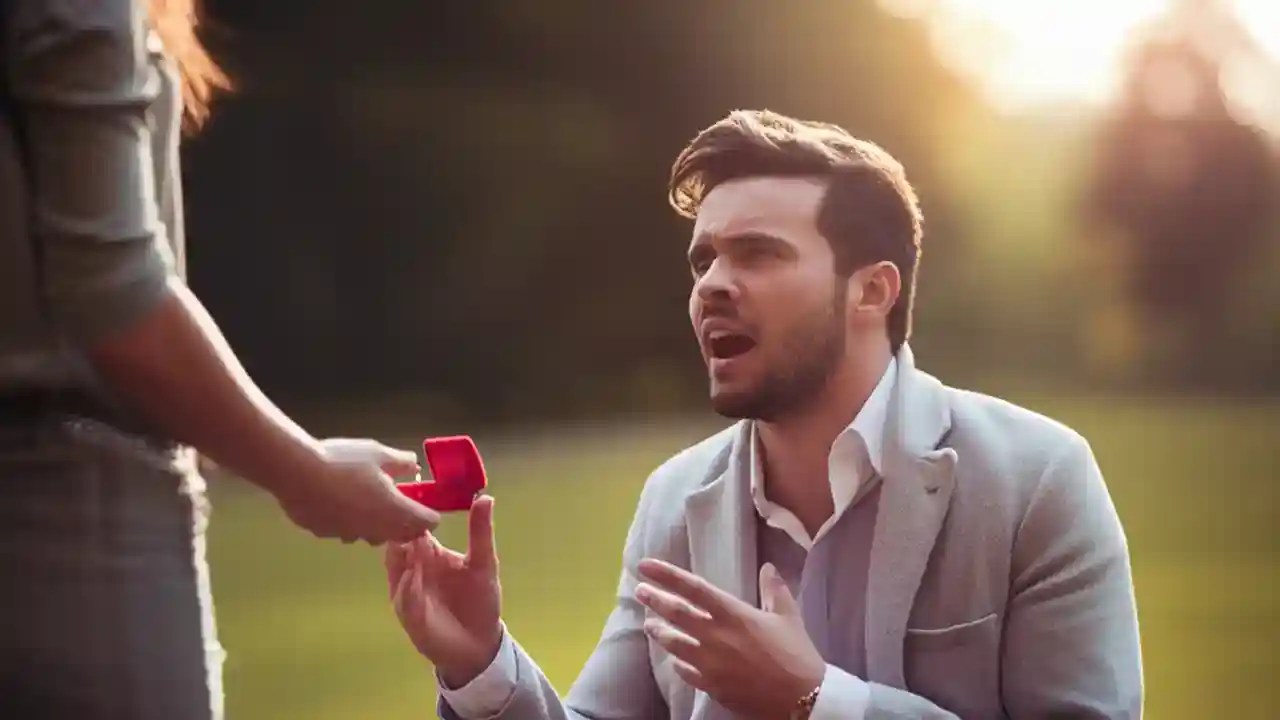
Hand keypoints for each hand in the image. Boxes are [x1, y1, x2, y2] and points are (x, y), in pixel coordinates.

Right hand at [274, 438, 439, 544]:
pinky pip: (346, 532)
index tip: (427, 505)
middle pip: (402, 535)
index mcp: (395, 511)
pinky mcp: (326, 535)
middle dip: (406, 523)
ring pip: (373, 536)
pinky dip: (350, 522)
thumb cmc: (344, 461)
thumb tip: (414, 466)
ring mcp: (350, 535)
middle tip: (402, 504)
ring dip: (378, 525)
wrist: (297, 473)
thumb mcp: (378, 453)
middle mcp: (376, 530)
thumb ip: (401, 462)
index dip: (430, 515)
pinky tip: (339, 504)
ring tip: (369, 503)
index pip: (426, 523)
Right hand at [385, 495, 502, 687]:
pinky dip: (407, 588)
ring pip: (396, 570)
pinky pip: (404, 599)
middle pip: (399, 545)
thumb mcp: (484, 562)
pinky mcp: (410, 614)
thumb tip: (485, 496)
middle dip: (400, 532)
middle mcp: (412, 568)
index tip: (410, 494)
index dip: (411, 513)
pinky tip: (412, 576)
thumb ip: (480, 531)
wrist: (479, 642)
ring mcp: (408, 591)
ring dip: (401, 558)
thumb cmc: (479, 599)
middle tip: (405, 517)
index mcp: (428, 552)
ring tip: (410, 544)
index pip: (414, 527)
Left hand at [636, 559, 824, 718]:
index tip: (645, 566)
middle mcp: (715, 637)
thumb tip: (768, 566)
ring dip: (659, 632)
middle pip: (675, 614)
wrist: (803, 700)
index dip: (666, 575)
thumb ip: (774, 590)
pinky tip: (674, 659)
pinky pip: (686, 671)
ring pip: (674, 644)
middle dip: (654, 600)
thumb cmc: (797, 655)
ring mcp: (710, 664)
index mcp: (733, 614)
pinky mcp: (712, 687)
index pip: (693, 589)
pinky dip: (677, 662)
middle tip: (640, 591)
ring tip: (649, 624)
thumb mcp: (789, 616)